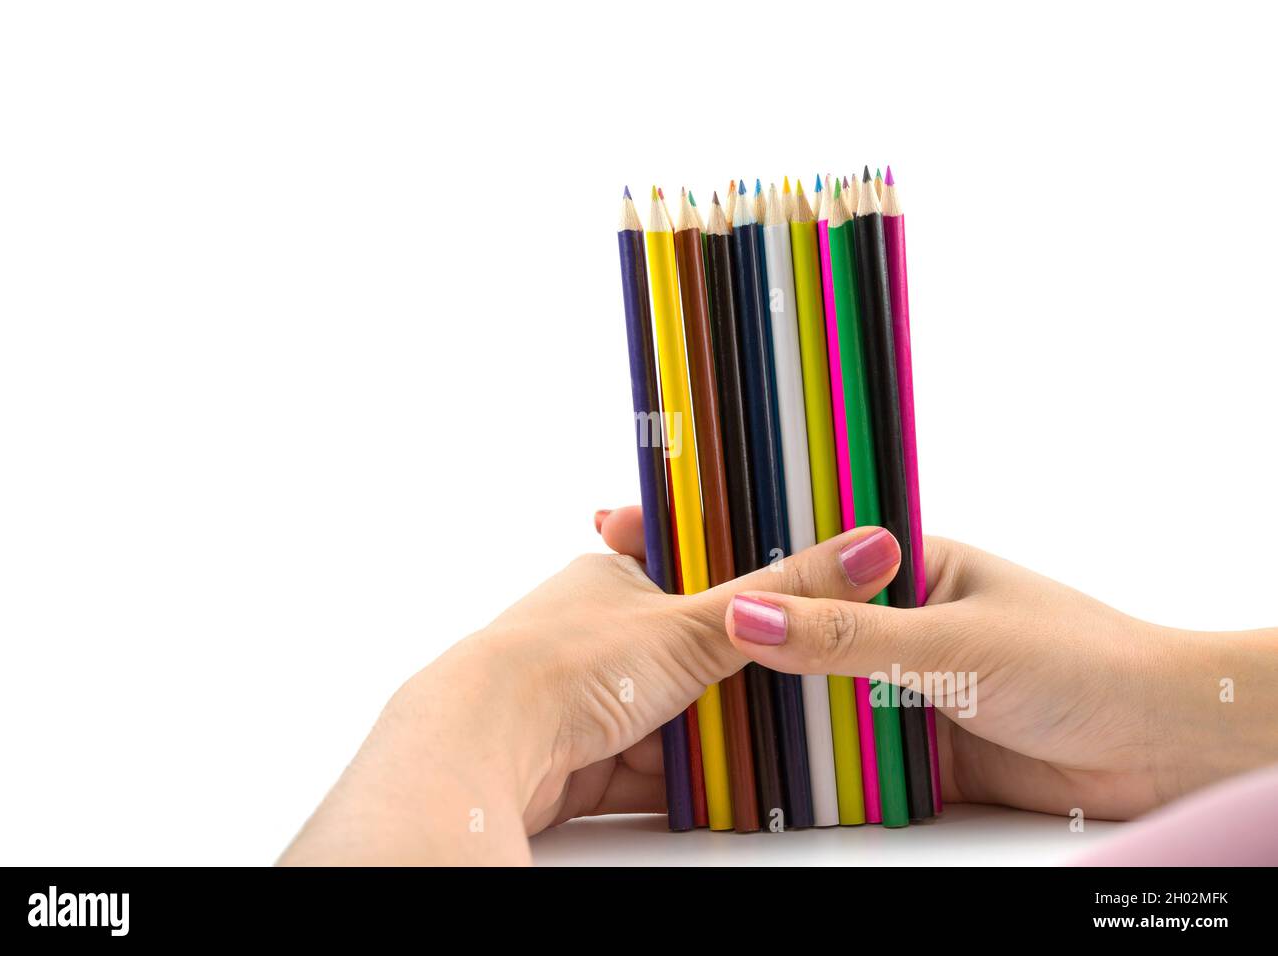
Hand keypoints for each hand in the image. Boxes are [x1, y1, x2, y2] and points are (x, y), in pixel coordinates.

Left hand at [280, 517, 899, 863]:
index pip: (696, 575)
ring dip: (711, 736)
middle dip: (734, 682)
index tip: (803, 616)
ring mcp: (583, 697)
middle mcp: (595, 631)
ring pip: (670, 718)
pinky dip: (682, 779)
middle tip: (802, 694)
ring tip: (779, 747)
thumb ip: (790, 591)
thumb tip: (875, 544)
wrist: (484, 746)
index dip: (750, 597)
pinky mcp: (578, 759)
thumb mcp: (698, 622)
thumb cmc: (572, 661)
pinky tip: (726, 790)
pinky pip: (646, 769)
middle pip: (688, 657)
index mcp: (614, 574)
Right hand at [601, 506, 1277, 821]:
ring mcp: (893, 680)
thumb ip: (847, 635)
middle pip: (781, 615)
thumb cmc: (1079, 661)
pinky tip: (732, 752)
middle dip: (710, 617)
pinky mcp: (906, 742)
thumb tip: (747, 614)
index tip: (628, 527)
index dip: (711, 533)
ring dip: (746, 690)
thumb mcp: (953, 640)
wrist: (1161, 744)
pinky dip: (791, 748)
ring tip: (653, 694)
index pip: (786, 537)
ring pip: (799, 683)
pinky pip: (832, 742)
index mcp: (902, 562)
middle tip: (621, 623)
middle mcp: (888, 616)